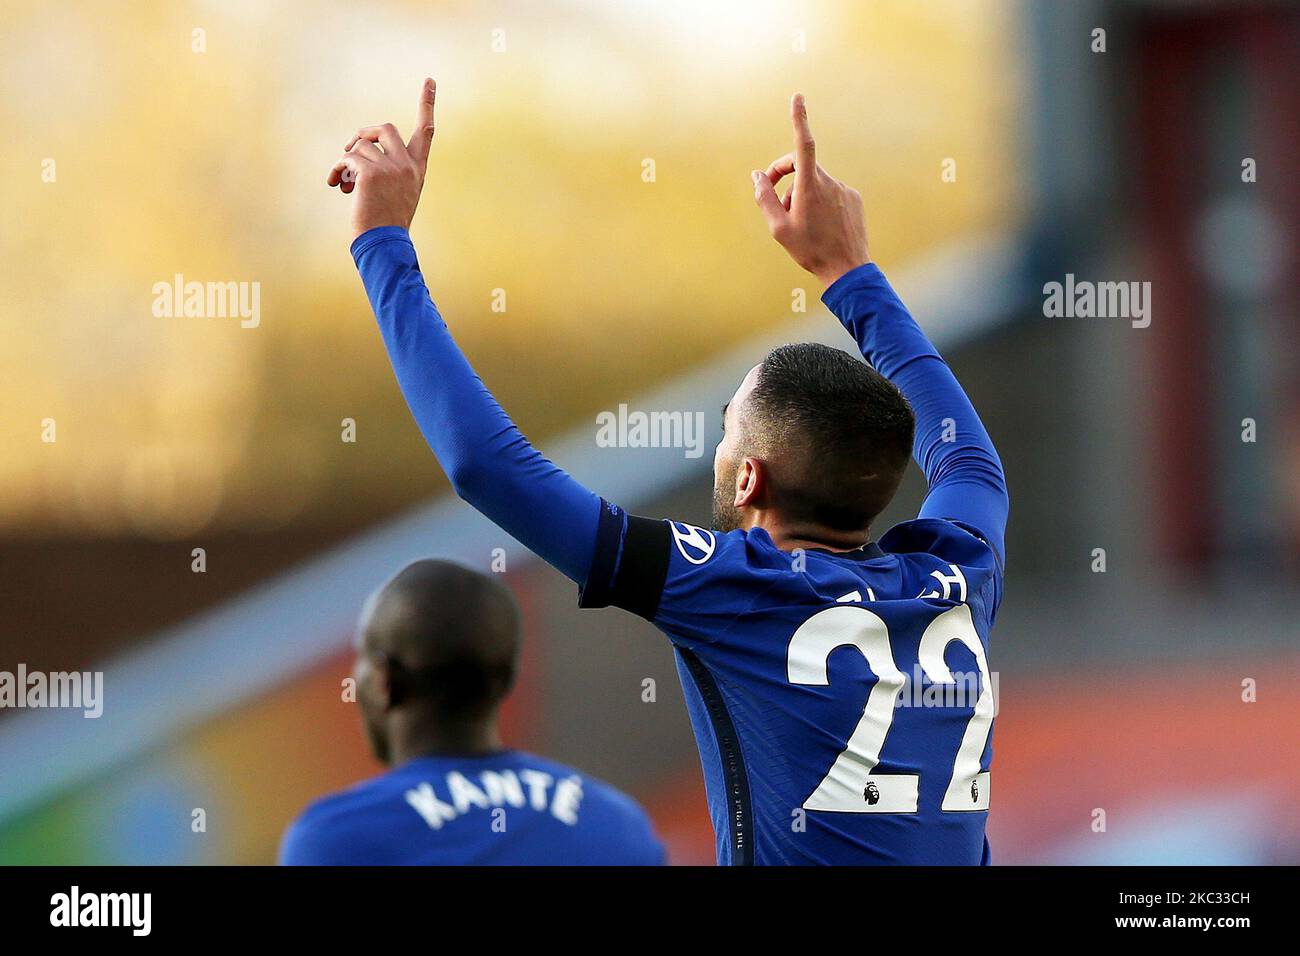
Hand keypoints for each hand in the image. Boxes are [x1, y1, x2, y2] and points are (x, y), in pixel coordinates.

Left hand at [327, 78, 436, 240]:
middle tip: (351, 147)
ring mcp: (391, 167)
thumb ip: (386, 171)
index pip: (426, 131)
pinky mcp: (371, 172)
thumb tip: (355, 154)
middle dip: (365, 133)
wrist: (385, 244)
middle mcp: (407, 165)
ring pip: (361, 146)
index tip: (430, 81)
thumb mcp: (396, 195)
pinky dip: (337, 170)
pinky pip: (347, 157)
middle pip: (385, 128)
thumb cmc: (387, 226)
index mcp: (417, 170)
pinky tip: (336, 184)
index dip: (427, 104)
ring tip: (344, 182)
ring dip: (347, 162)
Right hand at [752, 94, 869, 287]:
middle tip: (772, 198)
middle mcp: (829, 183)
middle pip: (802, 167)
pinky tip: (820, 226)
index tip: (797, 97)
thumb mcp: (778, 228)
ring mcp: (844, 190)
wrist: (847, 269)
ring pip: (815, 183)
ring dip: (802, 195)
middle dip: (784, 177)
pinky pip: (831, 193)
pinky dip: (820, 202)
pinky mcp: (853, 199)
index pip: (803, 145)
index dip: (799, 119)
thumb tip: (757, 176)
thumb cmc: (810, 250)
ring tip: (799, 223)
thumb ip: (765, 198)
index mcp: (810, 187)